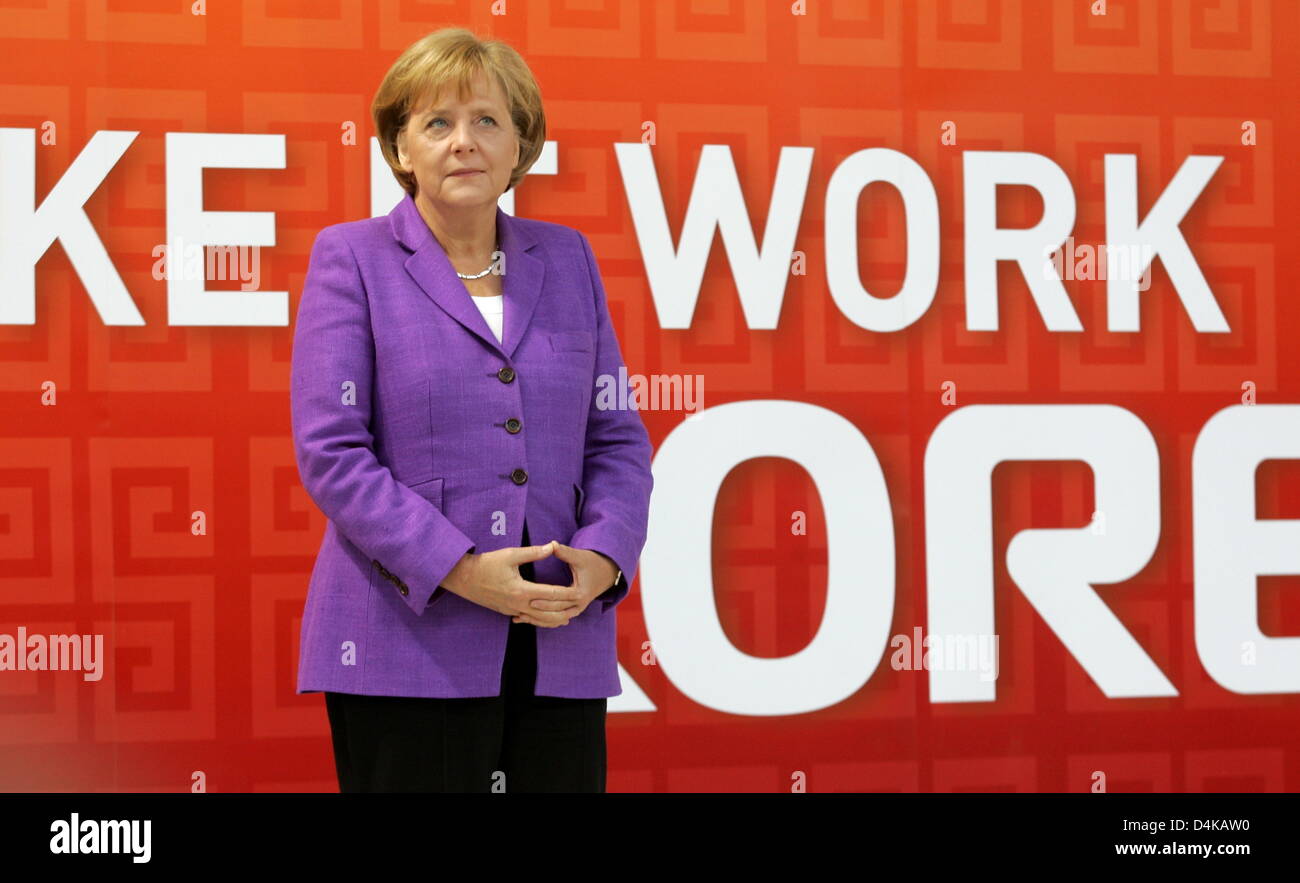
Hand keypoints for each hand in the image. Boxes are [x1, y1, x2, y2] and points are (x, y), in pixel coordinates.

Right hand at [440, 542, 581, 627]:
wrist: (463, 578)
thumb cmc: (486, 564)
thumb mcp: (510, 554)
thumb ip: (533, 552)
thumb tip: (552, 546)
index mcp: (521, 590)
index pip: (551, 594)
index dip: (567, 593)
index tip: (580, 591)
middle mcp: (518, 604)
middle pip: (548, 611)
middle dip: (565, 609)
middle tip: (579, 606)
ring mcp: (511, 610)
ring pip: (538, 620)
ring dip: (554, 620)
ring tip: (568, 618)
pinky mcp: (507, 611)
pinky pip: (527, 619)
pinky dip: (540, 621)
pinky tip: (546, 620)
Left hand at [511, 542, 618, 625]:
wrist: (606, 572)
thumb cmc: (592, 562)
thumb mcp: (579, 557)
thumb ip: (564, 552)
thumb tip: (551, 544)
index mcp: (580, 592)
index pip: (560, 598)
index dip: (545, 599)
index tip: (530, 599)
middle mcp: (579, 604)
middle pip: (556, 611)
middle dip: (538, 612)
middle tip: (520, 611)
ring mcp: (577, 610)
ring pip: (555, 619)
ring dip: (538, 619)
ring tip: (520, 617)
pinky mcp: (573, 611)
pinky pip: (557, 619)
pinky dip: (543, 620)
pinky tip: (527, 619)